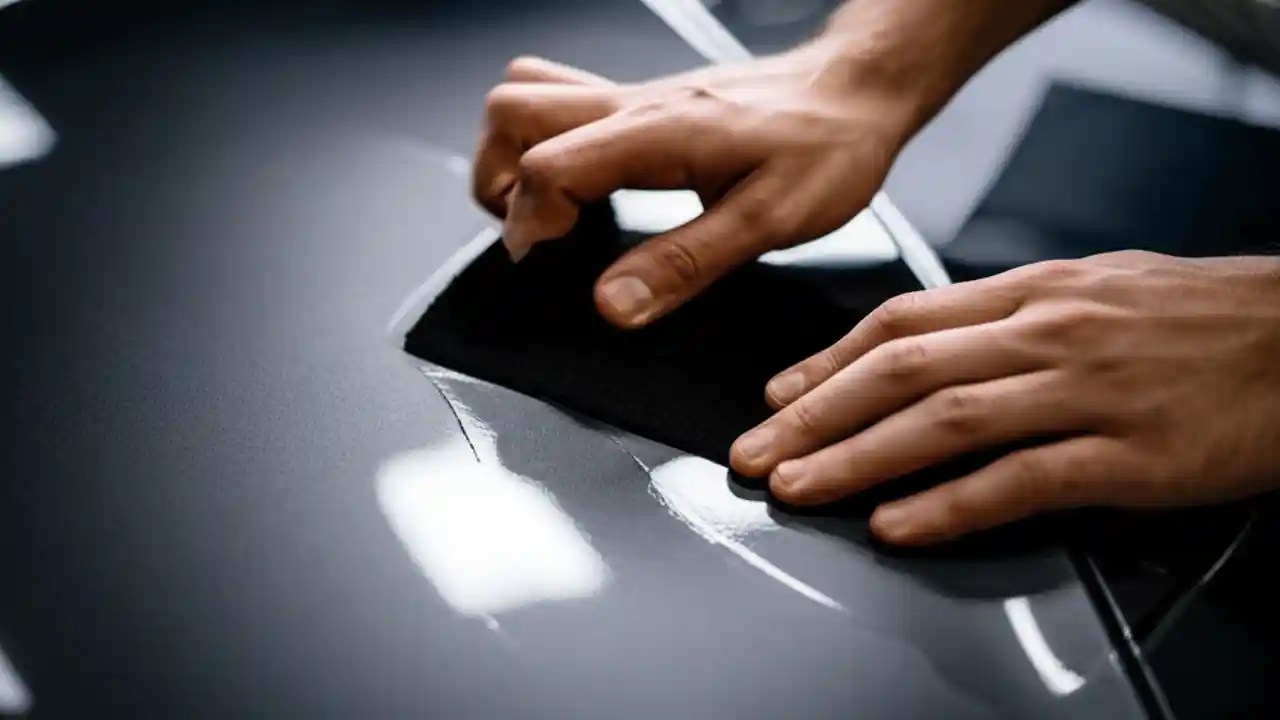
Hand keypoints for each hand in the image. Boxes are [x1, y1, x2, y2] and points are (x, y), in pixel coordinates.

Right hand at [472, 47, 922, 327]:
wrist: (858, 91)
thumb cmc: (828, 147)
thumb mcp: (767, 222)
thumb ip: (684, 263)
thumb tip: (610, 304)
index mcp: (654, 134)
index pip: (544, 165)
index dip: (530, 224)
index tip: (550, 264)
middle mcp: (631, 107)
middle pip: (511, 112)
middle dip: (500, 181)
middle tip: (541, 236)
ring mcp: (634, 101)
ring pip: (529, 97)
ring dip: (516, 155)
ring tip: (551, 211)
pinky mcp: (646, 107)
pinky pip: (567, 106)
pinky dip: (552, 145)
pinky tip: (591, 188)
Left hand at [729, 251, 1279, 544]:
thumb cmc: (1199, 318)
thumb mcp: (1094, 287)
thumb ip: (1006, 312)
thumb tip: (923, 340)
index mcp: (1034, 291)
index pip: (902, 321)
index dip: (826, 361)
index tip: (775, 395)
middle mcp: (1047, 334)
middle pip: (903, 371)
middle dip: (814, 414)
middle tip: (753, 450)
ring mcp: (1086, 392)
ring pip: (945, 422)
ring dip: (857, 457)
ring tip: (798, 485)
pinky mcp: (1128, 454)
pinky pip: (1020, 481)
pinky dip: (949, 504)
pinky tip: (898, 525)